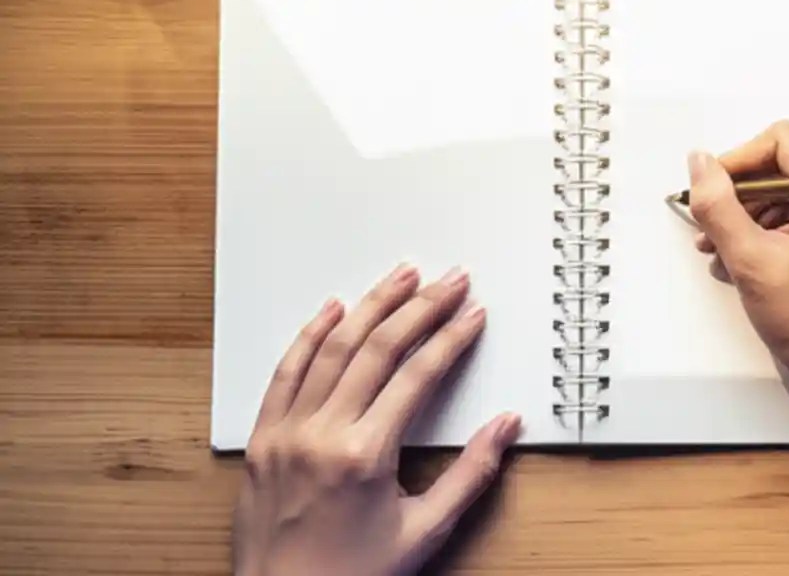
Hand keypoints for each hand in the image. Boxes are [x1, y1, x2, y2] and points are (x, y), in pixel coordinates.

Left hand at [233, 264, 520, 575]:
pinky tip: (331, 310)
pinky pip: (285, 372)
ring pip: (331, 349)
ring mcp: (286, 433)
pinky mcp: (261, 439)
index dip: (451, 339)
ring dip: (370, 306)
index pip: (417, 376)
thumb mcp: (424, 532)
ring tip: (401, 277)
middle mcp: (321, 434)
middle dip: (420, 307)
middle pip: (377, 349)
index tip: (473, 314)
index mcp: (364, 456)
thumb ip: (470, 474)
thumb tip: (505, 426)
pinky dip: (309, 336)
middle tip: (449, 280)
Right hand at [687, 120, 788, 420]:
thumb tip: (699, 163)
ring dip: (750, 218)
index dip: (738, 163)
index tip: (710, 192)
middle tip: (709, 231)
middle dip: (741, 198)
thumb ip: (718, 205)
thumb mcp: (749, 260)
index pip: (783, 143)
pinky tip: (743, 263)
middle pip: (785, 168)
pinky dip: (771, 233)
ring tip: (722, 254)